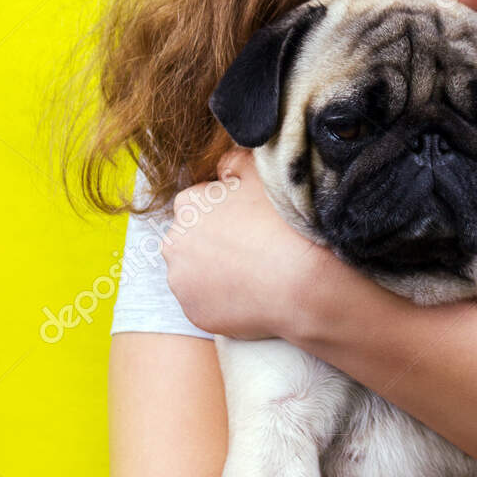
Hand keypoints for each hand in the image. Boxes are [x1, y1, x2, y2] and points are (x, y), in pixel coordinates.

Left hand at [160, 147, 347, 341]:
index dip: (227, 210)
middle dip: (214, 241)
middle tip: (252, 246)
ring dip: (214, 271)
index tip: (249, 219)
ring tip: (252, 272)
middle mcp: (174, 242)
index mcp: (188, 204)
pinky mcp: (193, 313)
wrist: (302, 284)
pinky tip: (249, 293)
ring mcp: (181, 282)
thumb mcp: (261, 175)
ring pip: (195, 272)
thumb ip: (233, 162)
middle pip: (192, 238)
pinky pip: (205, 303)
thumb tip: (222, 169)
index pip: (200, 203)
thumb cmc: (283, 225)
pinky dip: (222, 299)